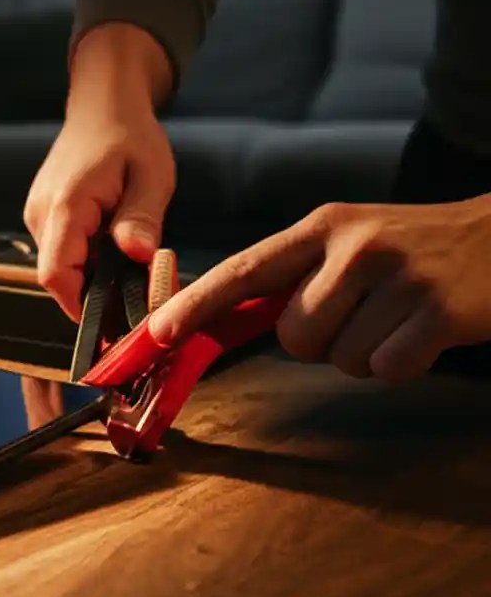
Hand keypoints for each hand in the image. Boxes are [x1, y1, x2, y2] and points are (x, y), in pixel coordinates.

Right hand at [23, 24, 175, 319]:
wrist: (101, 105)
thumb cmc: (130, 137)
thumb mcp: (151, 175)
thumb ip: (142, 218)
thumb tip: (139, 257)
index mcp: (66, 205)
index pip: (55, 273)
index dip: (79, 307)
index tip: (111, 327)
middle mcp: (41, 214)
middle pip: (58, 277)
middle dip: (93, 296)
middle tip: (136, 301)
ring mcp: (38, 215)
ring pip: (59, 267)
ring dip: (91, 278)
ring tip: (130, 272)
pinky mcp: (43, 216)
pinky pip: (61, 252)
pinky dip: (86, 261)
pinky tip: (114, 253)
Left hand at [149, 196, 490, 380]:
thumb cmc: (412, 250)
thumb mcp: (348, 241)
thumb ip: (292, 276)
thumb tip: (220, 319)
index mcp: (321, 226)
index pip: (244, 269)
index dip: (196, 305)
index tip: (158, 334)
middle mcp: (354, 245)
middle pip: (292, 335)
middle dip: (319, 341)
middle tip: (363, 314)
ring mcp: (398, 276)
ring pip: (338, 357)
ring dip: (363, 354)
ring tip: (396, 318)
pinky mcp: (437, 311)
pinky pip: (386, 369)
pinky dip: (401, 364)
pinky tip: (423, 333)